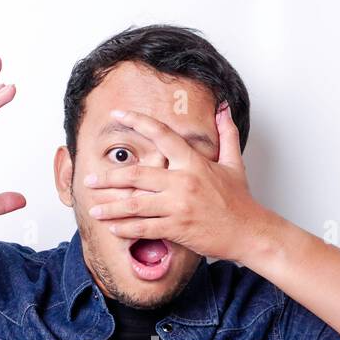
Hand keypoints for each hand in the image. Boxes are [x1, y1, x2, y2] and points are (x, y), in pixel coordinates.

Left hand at [82, 103, 277, 262]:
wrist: (250, 232)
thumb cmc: (241, 200)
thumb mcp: (234, 163)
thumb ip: (226, 133)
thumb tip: (223, 108)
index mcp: (193, 162)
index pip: (161, 134)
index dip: (137, 121)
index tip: (118, 114)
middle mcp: (183, 181)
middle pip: (136, 175)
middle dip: (108, 177)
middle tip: (89, 178)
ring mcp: (178, 206)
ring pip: (135, 204)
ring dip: (110, 207)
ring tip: (93, 207)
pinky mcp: (177, 228)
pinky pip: (145, 227)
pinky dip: (126, 228)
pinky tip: (112, 227)